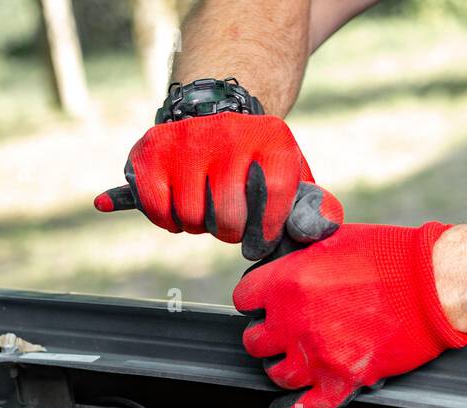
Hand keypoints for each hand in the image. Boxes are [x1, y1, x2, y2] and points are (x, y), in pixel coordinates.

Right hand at [104, 112, 340, 259]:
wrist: (211, 110)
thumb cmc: (256, 161)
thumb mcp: (293, 174)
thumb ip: (313, 208)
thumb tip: (313, 232)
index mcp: (273, 138)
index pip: (275, 196)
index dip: (267, 229)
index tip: (260, 238)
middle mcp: (230, 131)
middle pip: (228, 215)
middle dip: (229, 231)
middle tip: (229, 220)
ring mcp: (188, 138)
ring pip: (191, 216)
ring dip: (198, 224)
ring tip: (205, 207)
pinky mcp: (153, 148)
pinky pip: (157, 208)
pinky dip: (166, 219)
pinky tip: (178, 204)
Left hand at [236, 222, 466, 407]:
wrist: (432, 283)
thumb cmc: (393, 256)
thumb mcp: (335, 240)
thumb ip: (303, 256)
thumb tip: (292, 261)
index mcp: (288, 281)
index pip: (245, 299)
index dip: (256, 302)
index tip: (263, 306)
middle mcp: (294, 321)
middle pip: (256, 341)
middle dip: (266, 338)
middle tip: (279, 335)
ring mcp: (317, 354)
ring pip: (278, 374)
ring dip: (283, 369)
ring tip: (293, 363)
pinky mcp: (343, 379)